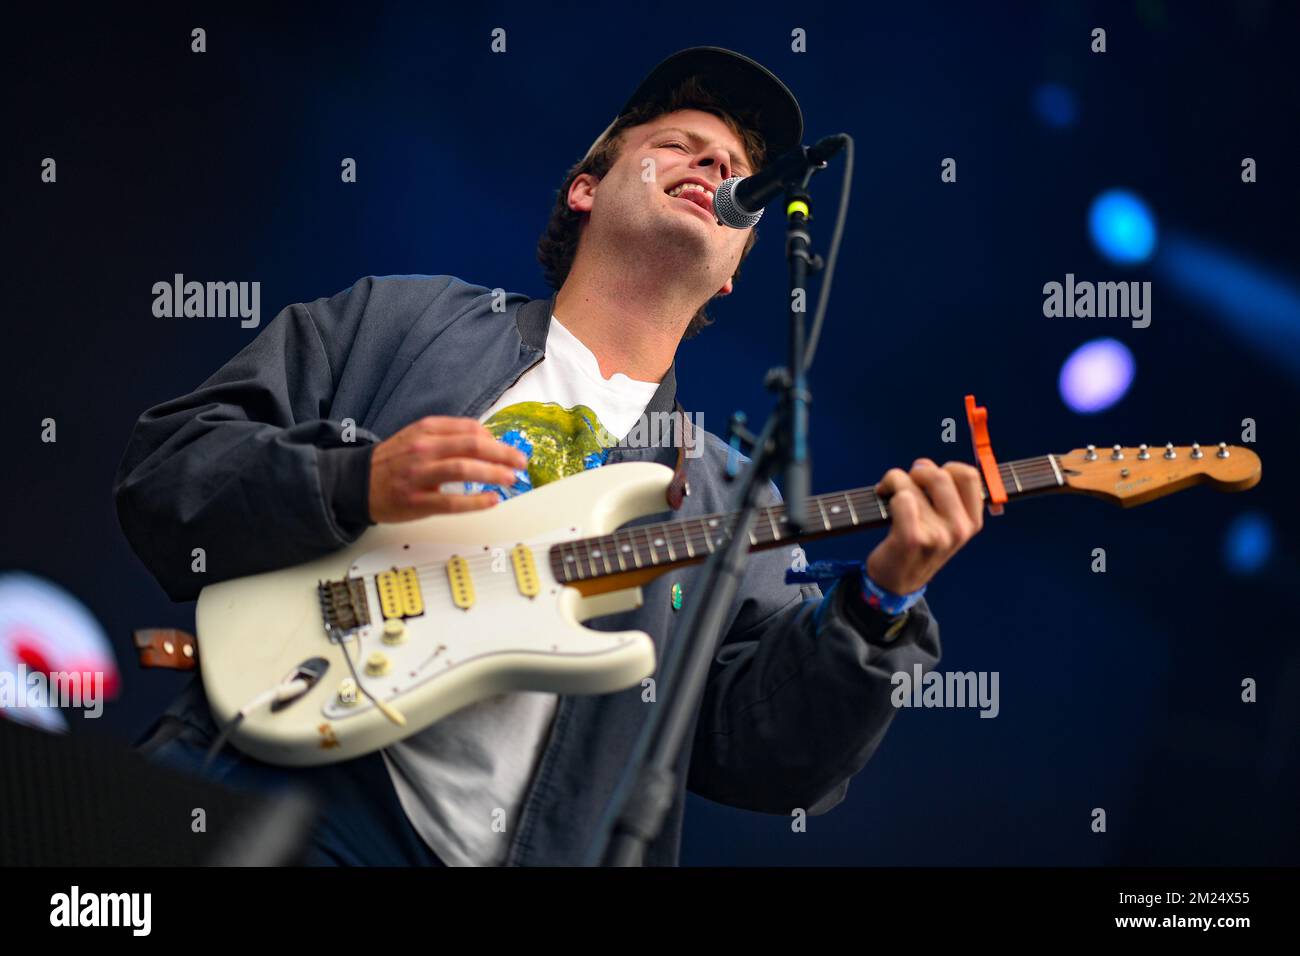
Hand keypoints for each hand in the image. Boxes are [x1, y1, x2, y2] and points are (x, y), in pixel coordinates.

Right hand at [369, 416, 527, 522]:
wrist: (356, 482)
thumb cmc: (394, 461)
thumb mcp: (418, 437)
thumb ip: (448, 436)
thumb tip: (487, 440)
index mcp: (427, 430)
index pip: (470, 429)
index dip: (496, 439)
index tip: (510, 449)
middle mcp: (423, 449)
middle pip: (472, 446)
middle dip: (503, 454)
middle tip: (521, 462)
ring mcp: (419, 475)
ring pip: (464, 470)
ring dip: (493, 474)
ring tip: (511, 480)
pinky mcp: (417, 501)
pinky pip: (452, 501)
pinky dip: (476, 501)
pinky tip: (492, 500)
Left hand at [865, 458, 983, 594]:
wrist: (896, 582)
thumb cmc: (918, 545)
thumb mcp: (944, 525)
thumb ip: (945, 496)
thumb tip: (923, 465)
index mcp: (972, 522)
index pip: (969, 476)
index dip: (945, 468)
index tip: (927, 479)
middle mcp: (959, 529)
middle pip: (939, 475)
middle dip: (916, 471)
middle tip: (903, 482)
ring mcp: (937, 536)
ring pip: (913, 483)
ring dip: (894, 480)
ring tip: (888, 490)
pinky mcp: (912, 539)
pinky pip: (902, 498)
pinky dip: (888, 492)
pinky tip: (882, 499)